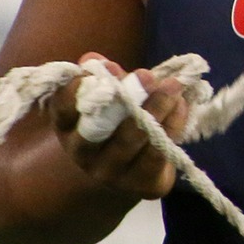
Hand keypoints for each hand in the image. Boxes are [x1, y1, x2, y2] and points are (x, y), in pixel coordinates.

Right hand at [51, 53, 188, 200]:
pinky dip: (172, 126)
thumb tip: (95, 60)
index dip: (78, 89)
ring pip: (132, 139)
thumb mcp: (106, 98)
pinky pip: (157, 154)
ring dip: (156, 109)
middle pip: (100, 127)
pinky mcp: (141, 184)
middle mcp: (84, 153)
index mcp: (68, 127)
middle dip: (125, 99)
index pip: (63, 109)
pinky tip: (180, 105)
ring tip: (173, 86)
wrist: (130, 171)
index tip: (104, 68)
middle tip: (147, 75)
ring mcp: (111, 172)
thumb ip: (103, 77)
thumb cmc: (114, 122)